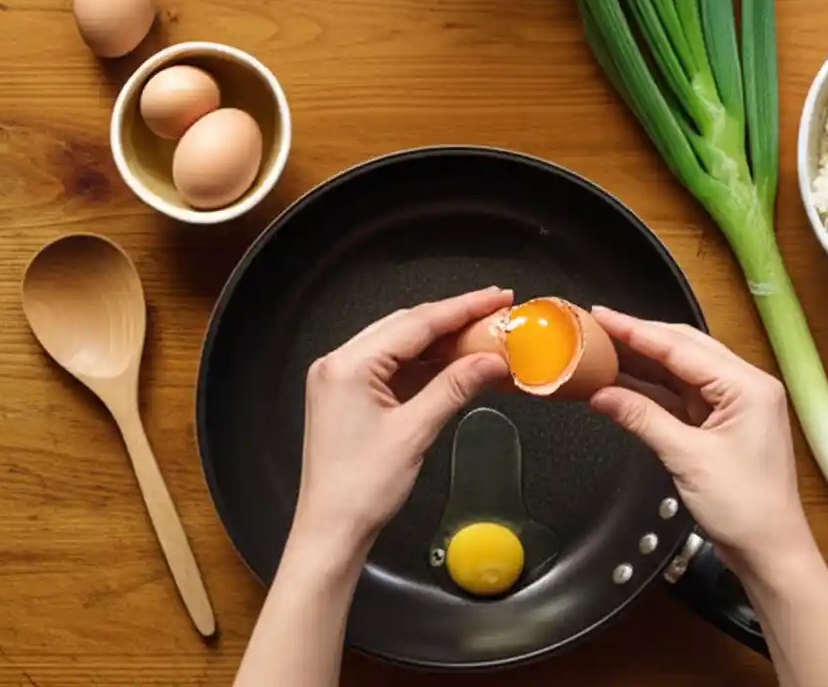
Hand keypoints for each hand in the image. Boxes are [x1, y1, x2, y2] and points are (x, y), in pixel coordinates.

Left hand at [292, 287, 512, 553]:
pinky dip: (423, 364)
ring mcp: (340, 379)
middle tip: (495, 314)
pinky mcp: (347, 396)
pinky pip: (391, 367)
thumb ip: (454, 387)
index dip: (462, 308)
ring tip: (482, 337)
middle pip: (406, 327)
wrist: (331, 529)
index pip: (415, 323)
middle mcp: (338, 364)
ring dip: (440, 342)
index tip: (495, 298)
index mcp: (348, 365)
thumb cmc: (361, 489)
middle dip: (453, 320)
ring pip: (399, 345)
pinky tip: (453, 364)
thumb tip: (490, 360)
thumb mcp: (415, 431)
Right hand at [587, 306, 813, 577]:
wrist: (770, 551)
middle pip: (682, 350)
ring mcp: (733, 405)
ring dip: (641, 363)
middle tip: (596, 328)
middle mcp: (744, 386)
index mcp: (747, 386)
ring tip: (601, 350)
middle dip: (638, 339)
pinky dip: (650, 391)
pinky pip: (679, 397)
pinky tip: (621, 383)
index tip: (602, 315)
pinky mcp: (721, 424)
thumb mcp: (687, 458)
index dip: (637, 330)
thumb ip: (642, 419)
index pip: (681, 347)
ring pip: (679, 372)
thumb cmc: (746, 509)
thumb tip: (602, 395)